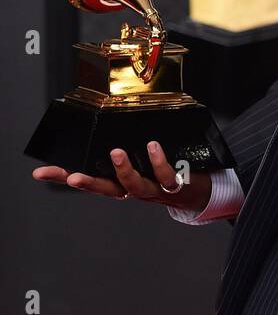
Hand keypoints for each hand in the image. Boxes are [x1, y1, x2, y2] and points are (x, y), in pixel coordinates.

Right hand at [32, 142, 211, 213]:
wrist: (199, 192)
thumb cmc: (165, 172)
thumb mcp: (141, 160)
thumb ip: (124, 147)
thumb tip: (106, 122)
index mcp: (120, 181)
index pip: (87, 179)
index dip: (62, 177)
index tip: (40, 173)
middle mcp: (132, 189)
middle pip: (105, 189)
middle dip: (87, 183)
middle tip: (72, 177)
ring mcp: (153, 189)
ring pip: (134, 185)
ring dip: (124, 171)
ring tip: (116, 153)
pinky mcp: (174, 185)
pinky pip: (164, 176)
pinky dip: (158, 162)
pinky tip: (153, 147)